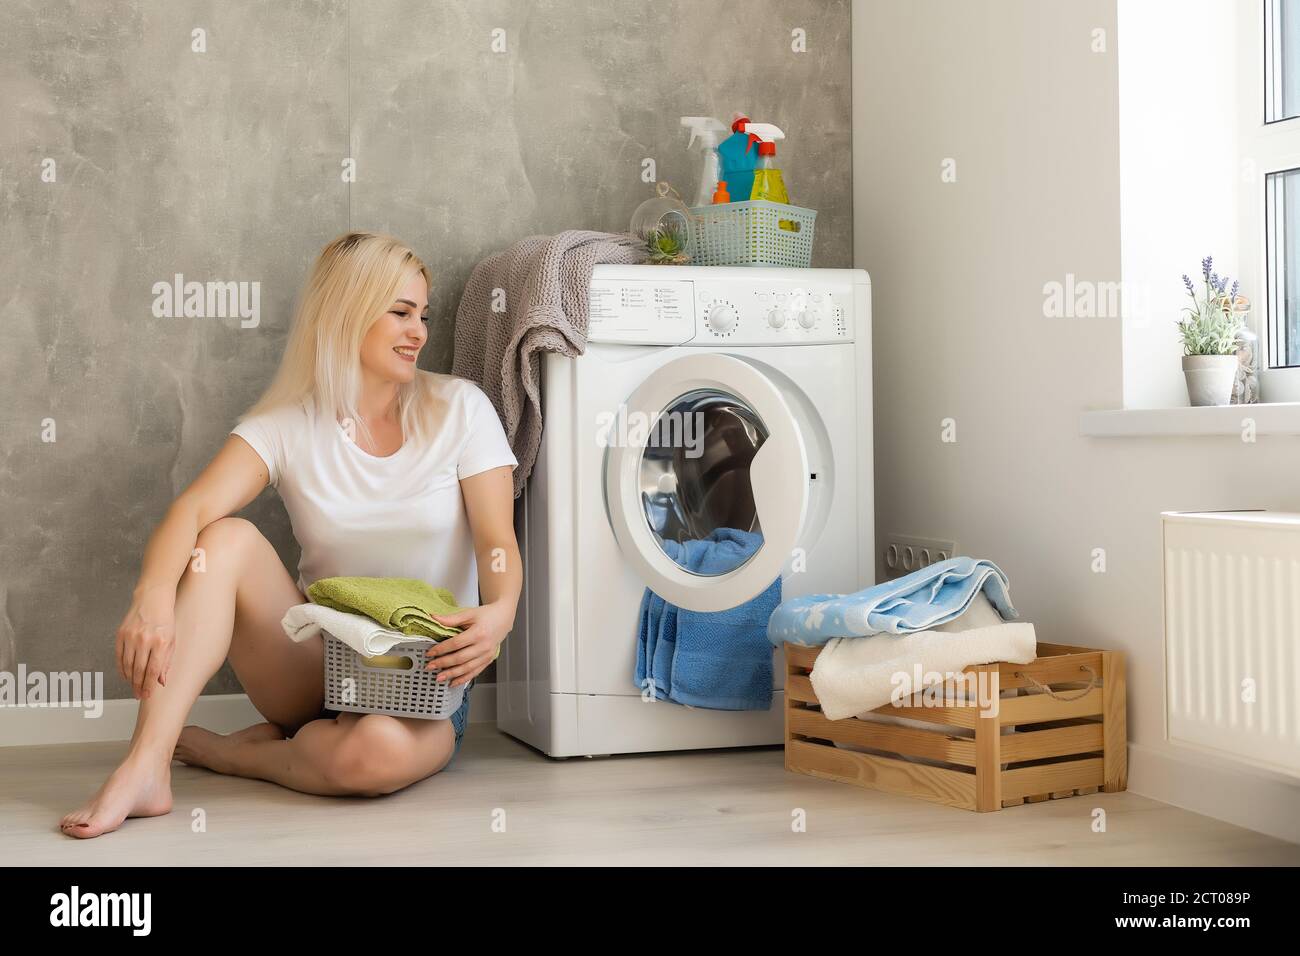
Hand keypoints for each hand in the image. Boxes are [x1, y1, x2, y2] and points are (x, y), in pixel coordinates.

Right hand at [116, 585, 176, 699]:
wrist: (153, 599)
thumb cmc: (166, 621)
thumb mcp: (172, 641)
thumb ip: (166, 662)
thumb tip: (160, 682)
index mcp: (160, 642)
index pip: (152, 670)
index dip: (149, 685)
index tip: (146, 695)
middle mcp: (144, 640)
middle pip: (138, 670)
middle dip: (138, 685)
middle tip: (139, 695)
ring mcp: (131, 636)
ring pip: (127, 665)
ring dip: (130, 679)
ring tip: (133, 686)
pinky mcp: (121, 633)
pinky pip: (119, 656)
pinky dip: (121, 668)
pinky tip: (125, 675)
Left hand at [423, 601, 515, 686]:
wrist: (503, 618)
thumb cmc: (486, 615)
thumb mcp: (469, 614)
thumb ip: (451, 619)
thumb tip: (433, 618)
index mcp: (479, 633)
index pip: (456, 644)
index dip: (442, 649)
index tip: (430, 653)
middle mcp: (484, 646)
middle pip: (460, 658)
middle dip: (443, 664)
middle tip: (430, 667)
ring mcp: (487, 655)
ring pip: (467, 668)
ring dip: (452, 674)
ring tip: (439, 678)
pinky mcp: (488, 660)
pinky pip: (475, 672)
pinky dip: (463, 679)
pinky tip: (453, 682)